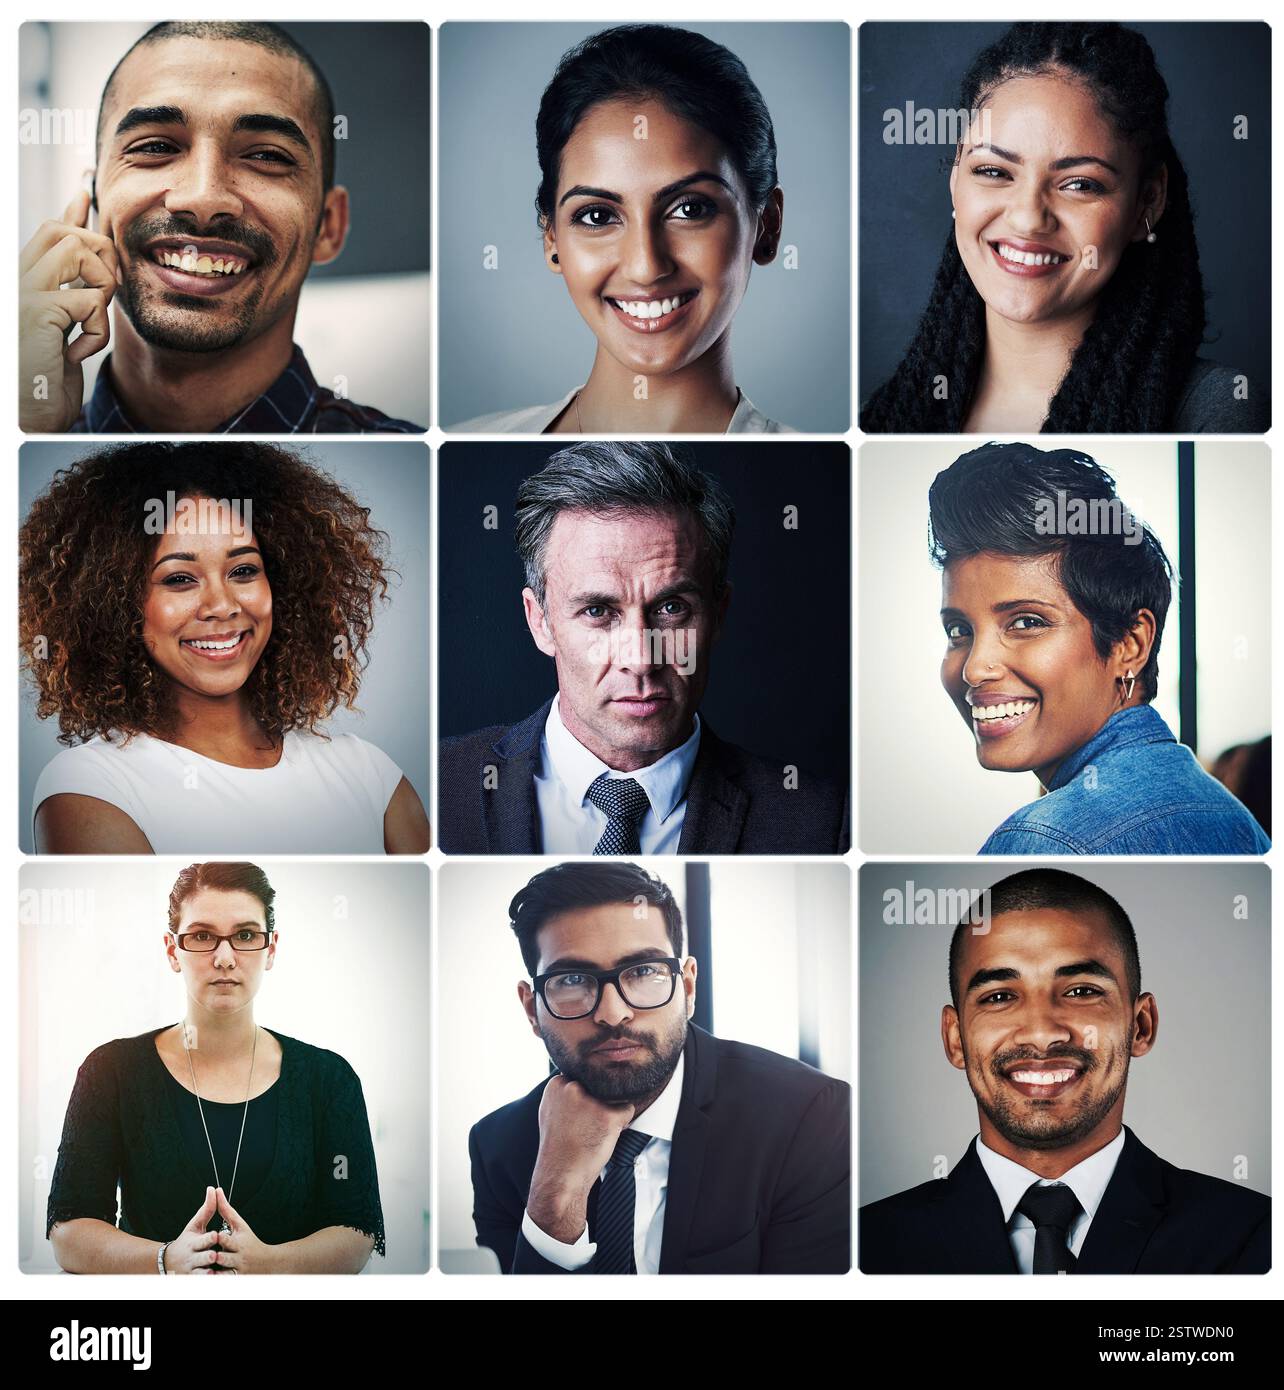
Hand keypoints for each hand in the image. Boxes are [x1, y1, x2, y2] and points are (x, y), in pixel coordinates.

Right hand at [19, 188, 119, 430]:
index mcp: (23, 283)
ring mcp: (22, 292)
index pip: (50, 234)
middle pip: (64, 230)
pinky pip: (89, 301)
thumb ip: (78, 301)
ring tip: (86, 326)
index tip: (85, 186)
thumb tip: (100, 274)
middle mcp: (17, 281)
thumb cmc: (48, 384)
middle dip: (99, 253)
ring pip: (79, 250)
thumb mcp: (66, 335)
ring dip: (100, 289)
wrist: (30, 418)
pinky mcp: (35, 310)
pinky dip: (95, 331)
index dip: (72, 210)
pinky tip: (76, 354)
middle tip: (105, 293)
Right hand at [164, 1186, 221, 1274]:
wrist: (169, 1261)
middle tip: (214, 1255)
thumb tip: (212, 1189)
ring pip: (201, 1272)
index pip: (202, 1240)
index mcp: (194, 1242)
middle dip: (208, 1256)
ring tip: (214, 1271)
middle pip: (202, 1257)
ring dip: (207, 1272)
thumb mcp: (195, 1225)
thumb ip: (207, 1210)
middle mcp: (192, 1257)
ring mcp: (192, 1270)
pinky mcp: (192, 1279)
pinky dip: (206, 1281)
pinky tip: (213, 1280)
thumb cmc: (186, 1240)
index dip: (209, 1238)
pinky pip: (199, 1281)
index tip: (216, 1235)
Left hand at [211, 1187, 277, 1273]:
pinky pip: (225, 1281)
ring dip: (215, 1272)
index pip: (228, 1238)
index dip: (221, 1237)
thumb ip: (226, 1210)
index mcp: (238, 1241)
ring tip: (206, 1270)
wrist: (267, 1262)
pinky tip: (210, 1281)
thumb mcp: (240, 1225)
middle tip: (211, 1255)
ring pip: (223, 1272)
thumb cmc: (250, 1240)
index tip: (215, 1235)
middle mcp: (238, 1255)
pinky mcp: (236, 1279)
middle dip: (217, 1256)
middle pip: (225, 1257)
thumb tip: (217, 1190)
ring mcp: (237, 1269)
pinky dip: (218, 1281)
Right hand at [526, 1076, 634, 1243]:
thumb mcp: (551, 1111)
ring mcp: (590, 1101)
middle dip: (597, 1104)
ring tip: (592, 1133)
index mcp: (556, 1084)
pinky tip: (605, 1136)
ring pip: (613, 1097)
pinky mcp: (609, 1116)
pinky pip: (626, 1109)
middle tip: (584, 1127)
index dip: (583, 1099)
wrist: (561, 1176)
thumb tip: (577, 1080)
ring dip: (609, 1113)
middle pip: (599, 1085)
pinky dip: (622, 1123)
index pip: (582, 1079)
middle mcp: (572, 1087)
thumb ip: (564, 1093)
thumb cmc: (558, 1148)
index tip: (575, 1118)